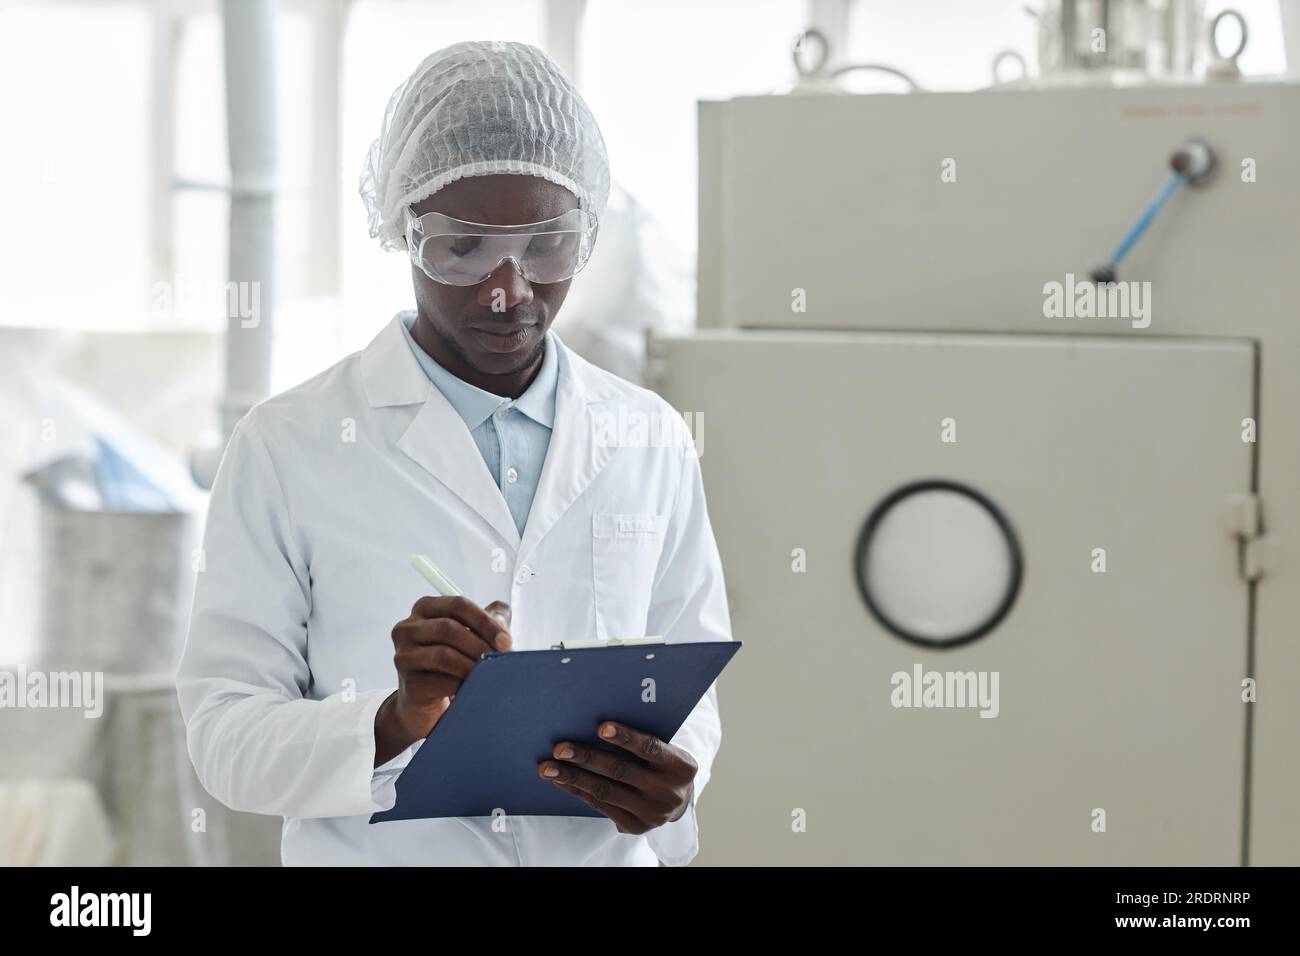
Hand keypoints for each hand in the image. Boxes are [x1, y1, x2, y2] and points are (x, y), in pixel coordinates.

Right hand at [375, 596, 510, 765]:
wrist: (424, 702)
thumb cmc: (450, 663)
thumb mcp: (470, 635)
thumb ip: (489, 618)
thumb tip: (503, 613)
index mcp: (425, 608)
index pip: (458, 605)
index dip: (485, 622)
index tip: (506, 641)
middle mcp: (407, 629)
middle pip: (449, 629)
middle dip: (480, 645)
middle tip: (500, 659)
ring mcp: (404, 657)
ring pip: (444, 655)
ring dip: (472, 666)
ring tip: (488, 674)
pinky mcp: (409, 684)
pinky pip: (442, 682)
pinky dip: (463, 685)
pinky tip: (472, 688)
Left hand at [538, 721, 696, 834]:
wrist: (678, 800)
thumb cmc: (663, 763)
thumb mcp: (665, 750)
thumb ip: (642, 740)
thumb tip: (597, 723)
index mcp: (681, 767)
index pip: (650, 748)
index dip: (626, 737)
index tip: (601, 726)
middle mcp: (669, 793)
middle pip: (621, 771)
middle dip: (587, 757)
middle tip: (560, 748)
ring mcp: (652, 813)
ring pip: (606, 791)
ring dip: (573, 778)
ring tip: (548, 767)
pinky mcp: (635, 827)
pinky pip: (601, 806)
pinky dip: (579, 792)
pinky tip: (561, 781)